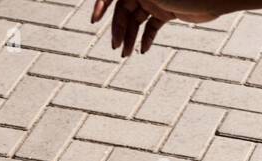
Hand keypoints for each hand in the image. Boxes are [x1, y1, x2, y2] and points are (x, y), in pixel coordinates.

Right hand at [92, 0, 220, 56]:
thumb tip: (110, 1)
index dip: (101, 6)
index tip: (94, 21)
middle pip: (124, 10)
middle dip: (118, 29)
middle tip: (115, 48)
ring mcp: (156, 1)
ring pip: (137, 20)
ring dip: (130, 37)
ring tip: (125, 54)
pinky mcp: (167, 12)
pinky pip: (152, 26)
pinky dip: (147, 38)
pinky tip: (142, 50)